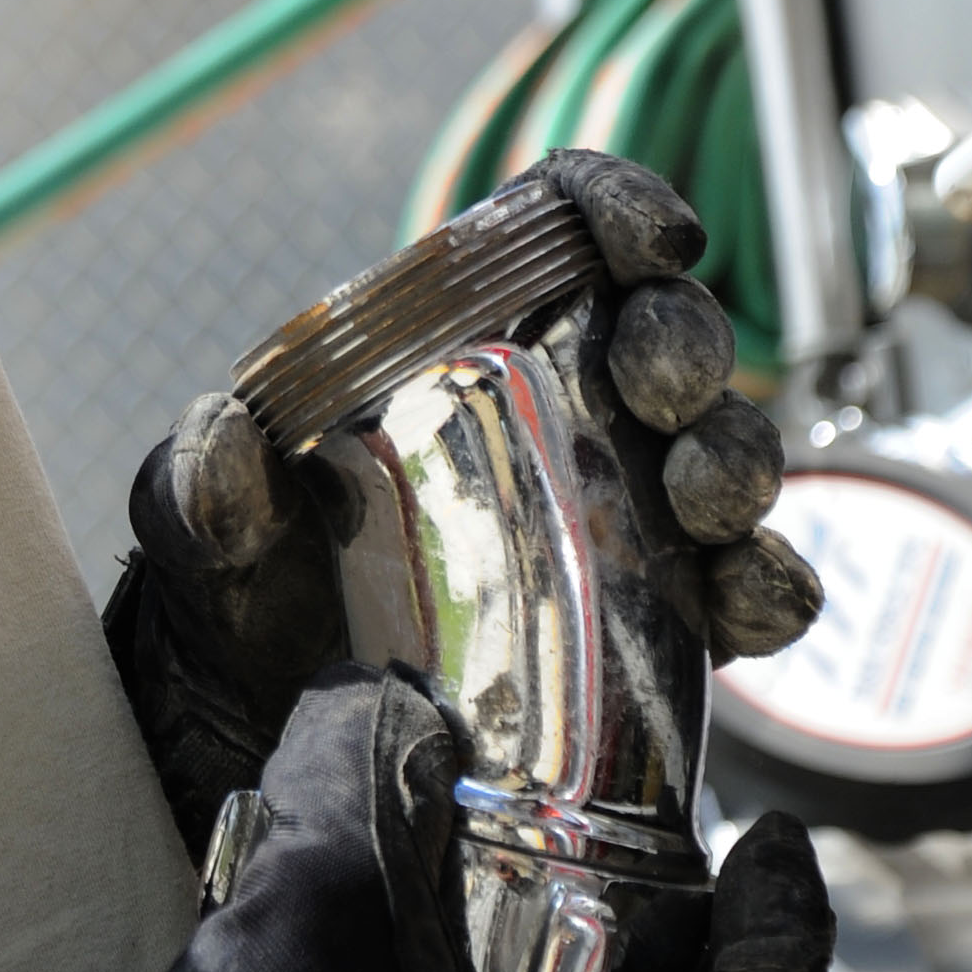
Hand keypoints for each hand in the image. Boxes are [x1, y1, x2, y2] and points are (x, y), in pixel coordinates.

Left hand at [103, 149, 821, 864]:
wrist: (272, 762)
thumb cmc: (238, 616)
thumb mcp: (205, 546)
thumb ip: (202, 491)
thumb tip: (225, 441)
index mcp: (452, 351)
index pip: (552, 230)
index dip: (617, 208)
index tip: (655, 241)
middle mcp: (549, 417)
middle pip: (663, 332)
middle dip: (689, 342)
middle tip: (662, 389)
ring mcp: (612, 519)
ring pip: (719, 454)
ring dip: (735, 463)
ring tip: (705, 506)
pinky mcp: (654, 628)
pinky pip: (744, 589)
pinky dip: (769, 587)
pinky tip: (745, 604)